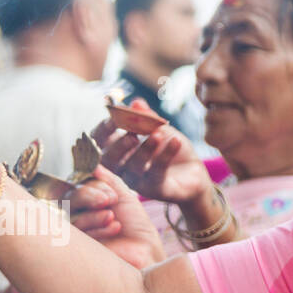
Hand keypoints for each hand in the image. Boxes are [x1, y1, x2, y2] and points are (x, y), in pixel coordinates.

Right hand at [67, 166, 164, 268]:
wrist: (144, 251)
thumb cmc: (135, 226)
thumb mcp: (123, 196)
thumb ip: (107, 179)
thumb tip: (93, 165)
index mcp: (89, 203)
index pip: (77, 188)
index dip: (91, 187)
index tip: (112, 194)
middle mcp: (79, 216)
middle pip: (69, 199)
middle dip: (89, 196)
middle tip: (109, 200)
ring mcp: (77, 234)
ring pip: (71, 216)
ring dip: (94, 214)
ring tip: (112, 217)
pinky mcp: (76, 249)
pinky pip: (78, 234)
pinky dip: (98, 228)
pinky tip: (114, 228)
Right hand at [91, 115, 212, 204]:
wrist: (193, 171)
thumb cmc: (169, 148)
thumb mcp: (159, 128)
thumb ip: (146, 116)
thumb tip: (136, 103)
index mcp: (117, 150)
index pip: (99, 142)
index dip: (103, 131)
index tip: (113, 119)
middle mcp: (122, 167)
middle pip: (110, 160)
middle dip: (119, 146)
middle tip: (132, 135)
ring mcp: (137, 181)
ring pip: (134, 167)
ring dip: (145, 150)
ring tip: (158, 135)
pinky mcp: (155, 190)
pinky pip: (157, 172)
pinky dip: (166, 154)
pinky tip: (176, 141)